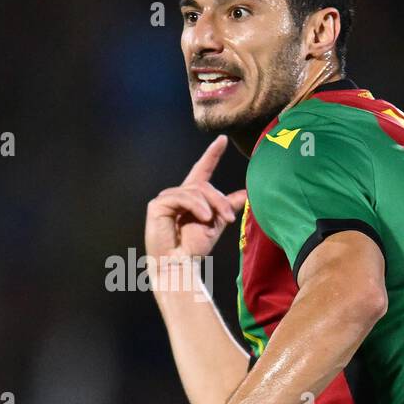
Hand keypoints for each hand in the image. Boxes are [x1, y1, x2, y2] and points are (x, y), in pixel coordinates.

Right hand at [144, 135, 247, 265]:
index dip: (212, 154)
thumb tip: (246, 193)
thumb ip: (226, 207)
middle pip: (203, 184)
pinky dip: (196, 206)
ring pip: (195, 190)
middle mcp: (178, 195)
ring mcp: (166, 199)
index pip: (202, 170)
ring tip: (214, 220)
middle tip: (229, 217)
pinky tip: (203, 218)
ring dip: (210, 205)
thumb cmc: (193, 248)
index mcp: (192, 198)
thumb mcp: (215, 224)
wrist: (179, 264)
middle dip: (219, 199)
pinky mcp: (158, 205)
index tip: (222, 139)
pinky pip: (182, 197)